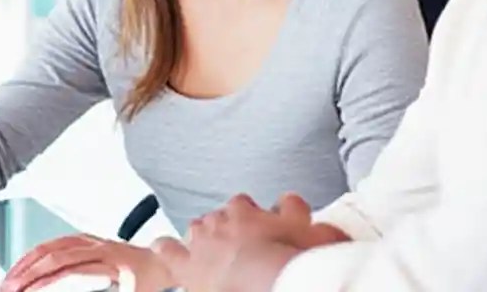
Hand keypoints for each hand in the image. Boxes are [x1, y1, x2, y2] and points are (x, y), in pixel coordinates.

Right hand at [0, 234, 173, 291]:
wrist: (164, 261)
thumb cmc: (151, 280)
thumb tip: (74, 289)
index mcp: (108, 257)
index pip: (64, 267)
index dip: (40, 280)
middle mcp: (96, 244)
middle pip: (52, 254)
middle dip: (25, 272)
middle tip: (8, 289)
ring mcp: (91, 240)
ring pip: (51, 246)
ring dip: (27, 262)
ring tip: (10, 280)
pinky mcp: (87, 240)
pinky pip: (56, 243)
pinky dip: (37, 254)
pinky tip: (26, 264)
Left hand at [150, 194, 345, 291]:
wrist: (266, 281)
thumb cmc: (293, 260)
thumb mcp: (320, 235)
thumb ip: (317, 223)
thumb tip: (319, 219)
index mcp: (250, 211)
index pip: (251, 204)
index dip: (261, 216)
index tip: (267, 225)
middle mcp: (224, 221)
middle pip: (223, 216)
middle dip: (231, 226)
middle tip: (243, 245)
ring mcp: (203, 241)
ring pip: (197, 228)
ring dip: (203, 236)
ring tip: (212, 250)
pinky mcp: (188, 266)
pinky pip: (169, 252)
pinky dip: (167, 250)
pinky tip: (166, 250)